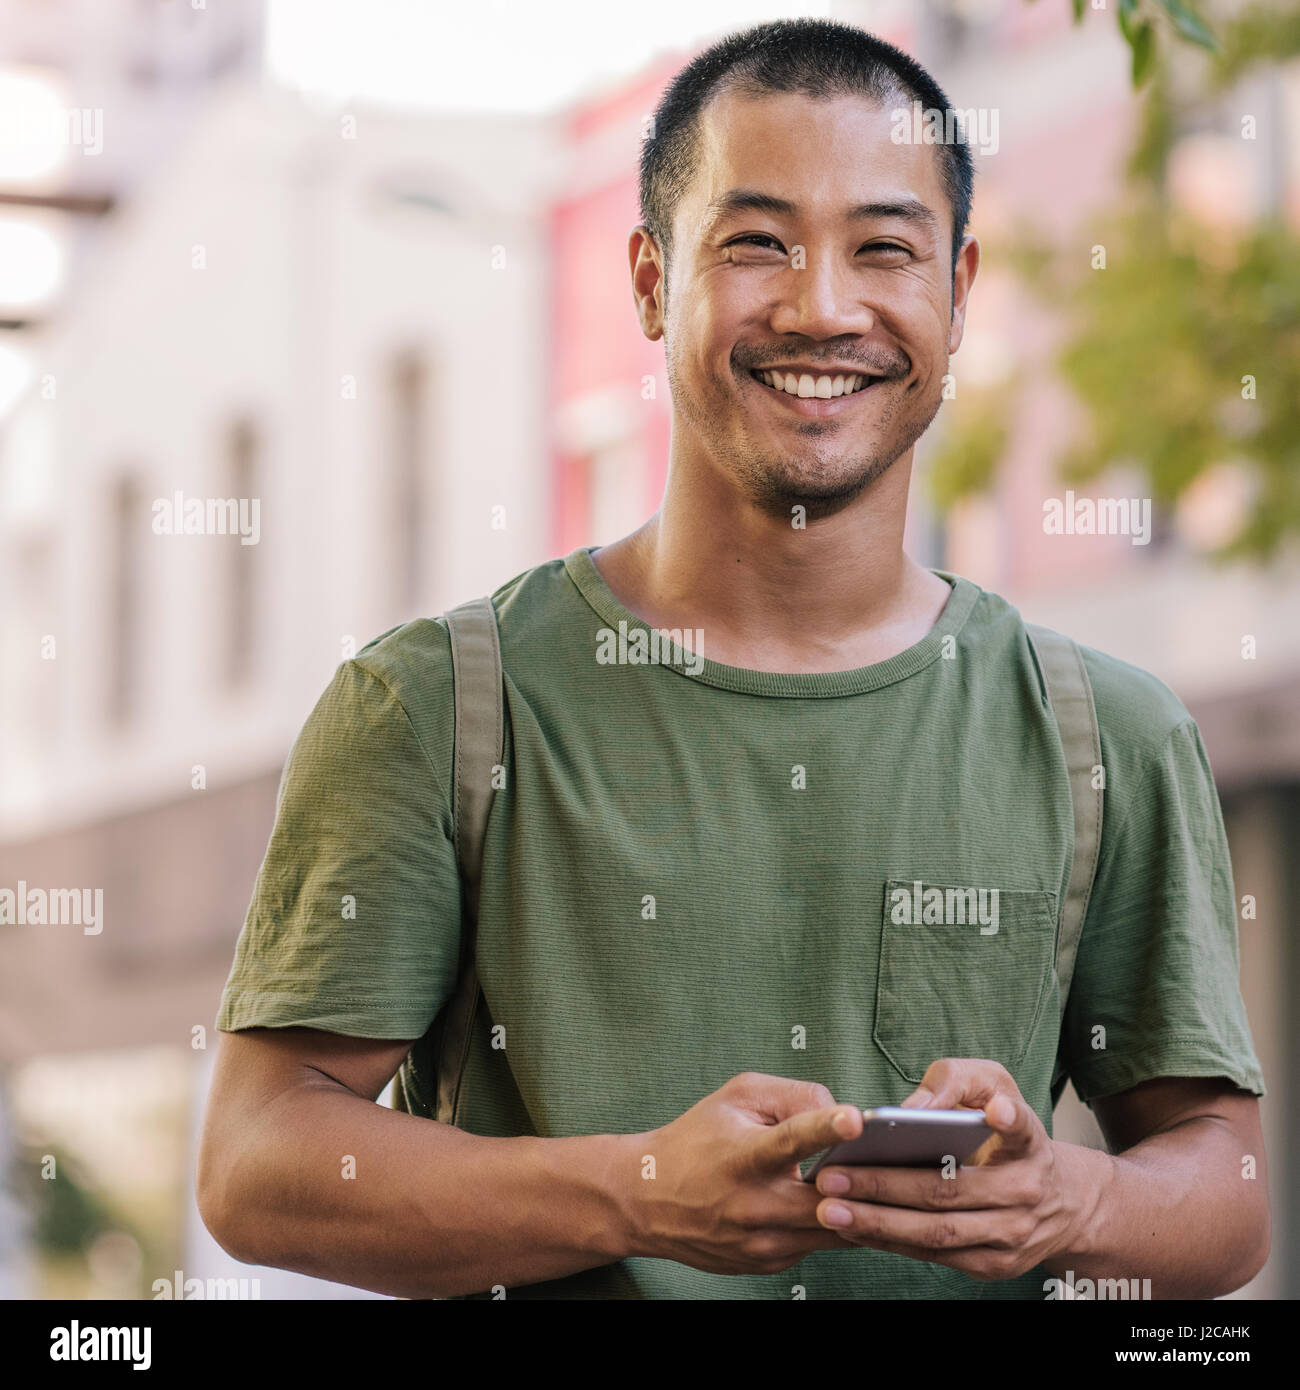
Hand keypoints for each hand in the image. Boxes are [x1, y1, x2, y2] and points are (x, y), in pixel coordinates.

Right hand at [629, 1072, 869, 1275]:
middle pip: (829, 1200)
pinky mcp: (767, 1263)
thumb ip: (792, 1097)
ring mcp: (762, 1242)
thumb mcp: (736, 1098)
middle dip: (860, 1183)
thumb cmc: (695, 1140)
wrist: (647, 1199)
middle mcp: (754, 1204)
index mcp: (745, 1155)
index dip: (825, 1127)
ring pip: (835, 1229)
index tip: (855, 1119)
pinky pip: (818, 1244)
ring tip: (863, 1183)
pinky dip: (830, 1224)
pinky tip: (825, 1204)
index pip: (790, 1138)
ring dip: (853, 1207)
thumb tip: (841, 1116)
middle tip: (885, 1164)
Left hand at [810, 1058, 1086, 1280]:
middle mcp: (1025, 1192)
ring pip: (939, 1232)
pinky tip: (852, 1226)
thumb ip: (954, 1082)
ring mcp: (1010, 1235)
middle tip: (833, 1176)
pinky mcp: (992, 1264)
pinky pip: (935, 1256)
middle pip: (950, 1191)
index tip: (996, 1111)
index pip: (1023, 1128)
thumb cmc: (1005, 1132)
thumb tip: (909, 1107)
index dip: (1009, 1119)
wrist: (1057, 1200)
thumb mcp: (992, 1088)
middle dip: (886, 1186)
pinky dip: (890, 1242)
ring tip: (830, 1208)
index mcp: (1029, 1142)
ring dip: (879, 1223)